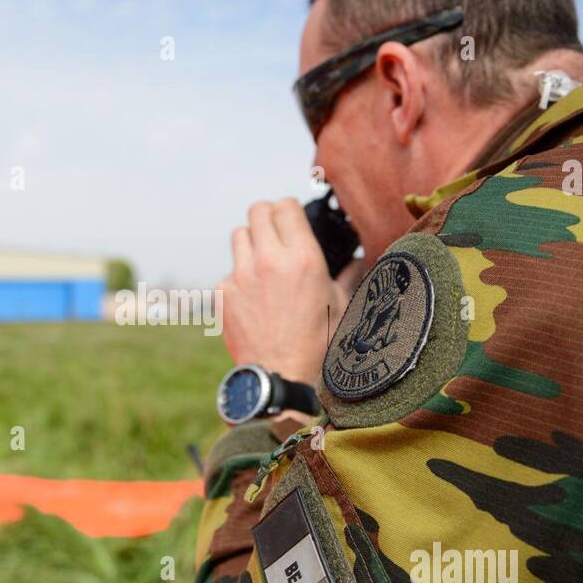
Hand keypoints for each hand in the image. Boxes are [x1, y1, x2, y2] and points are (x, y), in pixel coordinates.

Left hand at [218, 197, 367, 386]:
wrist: (279, 376)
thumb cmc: (316, 344)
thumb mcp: (341, 306)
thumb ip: (349, 275)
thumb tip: (359, 260)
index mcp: (302, 258)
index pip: (285, 206)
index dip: (289, 210)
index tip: (293, 220)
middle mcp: (268, 260)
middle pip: (257, 211)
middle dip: (268, 217)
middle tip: (276, 233)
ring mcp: (241, 275)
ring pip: (239, 235)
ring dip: (251, 242)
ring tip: (263, 262)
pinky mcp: (223, 293)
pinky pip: (230, 271)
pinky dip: (240, 276)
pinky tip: (254, 297)